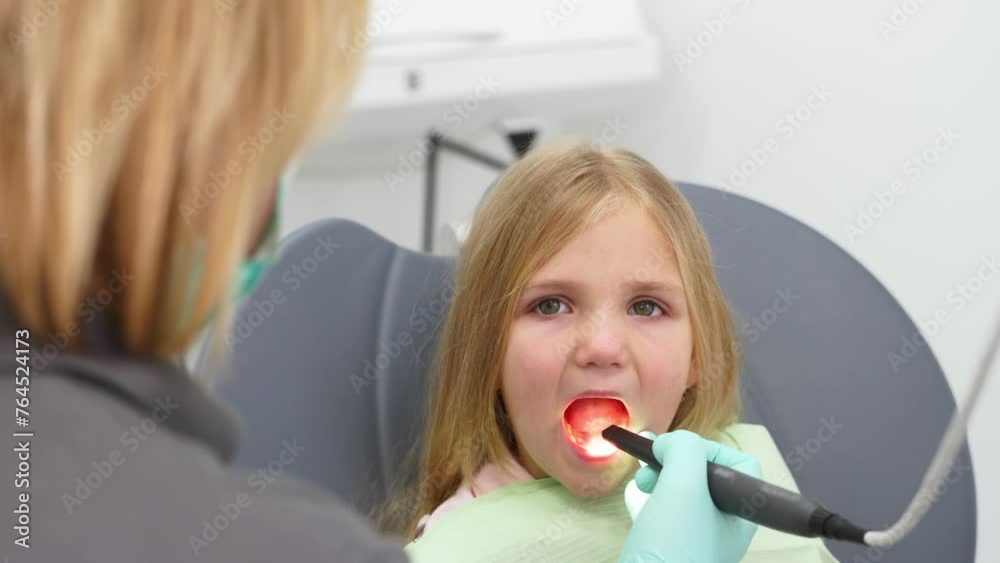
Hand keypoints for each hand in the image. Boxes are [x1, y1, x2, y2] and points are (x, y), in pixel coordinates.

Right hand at [619, 430, 761, 562]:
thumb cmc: (674, 548)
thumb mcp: (684, 487)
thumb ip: (683, 451)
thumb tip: (670, 443)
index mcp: (740, 512)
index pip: (739, 463)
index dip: (709, 450)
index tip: (678, 456)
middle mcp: (723, 525)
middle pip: (707, 474)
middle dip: (676, 462)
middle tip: (652, 469)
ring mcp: (697, 538)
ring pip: (683, 491)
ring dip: (661, 478)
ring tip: (642, 484)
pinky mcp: (671, 548)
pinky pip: (667, 511)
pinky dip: (652, 498)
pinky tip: (638, 500)